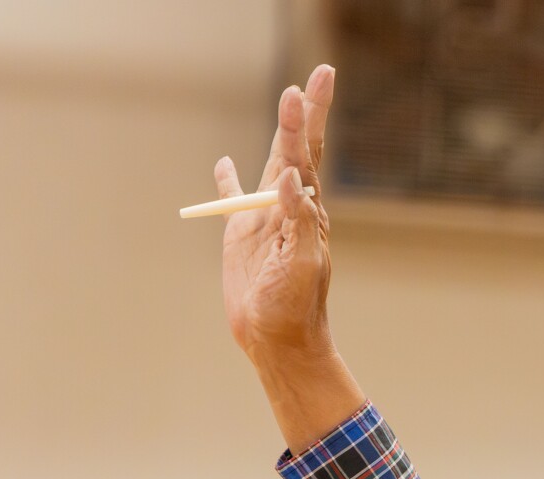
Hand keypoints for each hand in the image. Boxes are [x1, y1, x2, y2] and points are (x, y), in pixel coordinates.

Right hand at [213, 66, 336, 367]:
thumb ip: (300, 220)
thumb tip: (292, 177)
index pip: (304, 156)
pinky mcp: (243, 235)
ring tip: (288, 101)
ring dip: (278, 134)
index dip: (305, 121)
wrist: (277, 338)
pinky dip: (228, 180)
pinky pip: (233, 199)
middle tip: (318, 75)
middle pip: (295, 151)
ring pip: (269, 165)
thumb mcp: (302, 263)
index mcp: (306, 212)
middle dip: (305, 114)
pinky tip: (224, 163)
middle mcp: (289, 208)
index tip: (306, 88)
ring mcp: (266, 219)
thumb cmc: (295, 305)